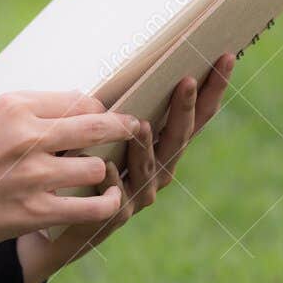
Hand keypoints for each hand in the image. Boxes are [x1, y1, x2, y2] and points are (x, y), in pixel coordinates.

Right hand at [0, 91, 140, 261]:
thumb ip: (33, 110)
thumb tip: (81, 101)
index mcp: (14, 106)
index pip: (79, 100)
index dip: (99, 110)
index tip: (107, 118)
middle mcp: (26, 135)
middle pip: (96, 123)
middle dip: (123, 127)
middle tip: (136, 129)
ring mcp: (32, 174)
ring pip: (97, 165)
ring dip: (102, 171)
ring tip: (101, 174)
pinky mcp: (36, 210)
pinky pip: (92, 205)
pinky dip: (109, 203)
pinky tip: (112, 200)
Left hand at [16, 52, 235, 282]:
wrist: (58, 225)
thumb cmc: (84, 167)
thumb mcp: (105, 133)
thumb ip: (117, 108)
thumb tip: (124, 63)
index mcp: (161, 148)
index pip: (194, 115)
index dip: (212, 89)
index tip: (225, 57)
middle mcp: (157, 172)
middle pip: (178, 139)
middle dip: (185, 110)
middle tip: (188, 80)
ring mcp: (138, 196)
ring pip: (149, 169)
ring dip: (146, 146)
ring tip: (143, 124)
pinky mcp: (113, 217)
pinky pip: (116, 197)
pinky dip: (113, 181)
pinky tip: (109, 168)